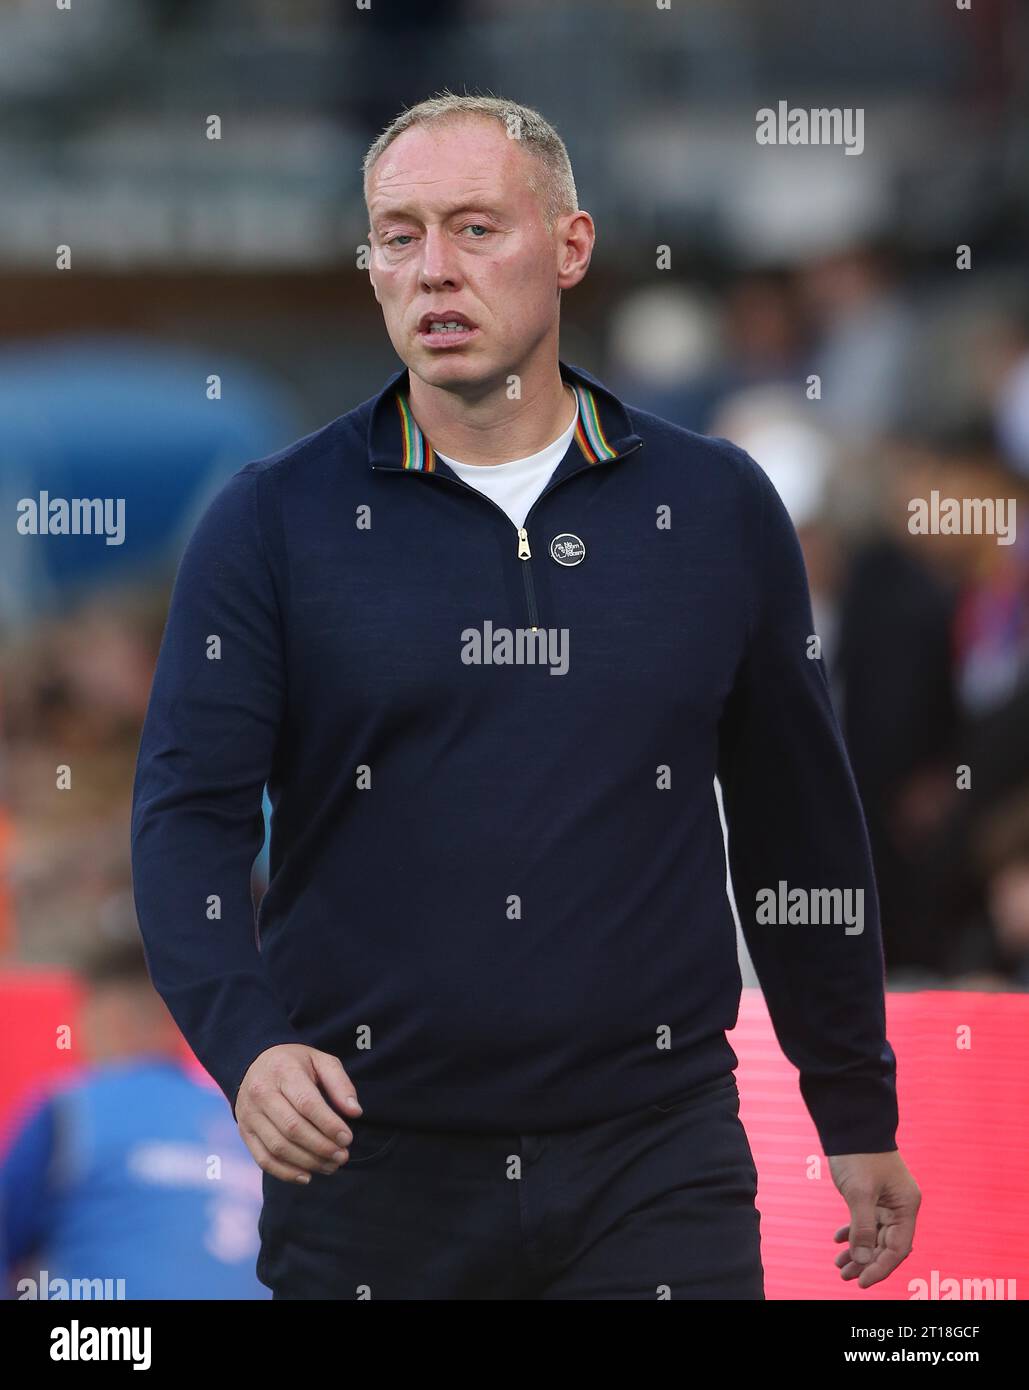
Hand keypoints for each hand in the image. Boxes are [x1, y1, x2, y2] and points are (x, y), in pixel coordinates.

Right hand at [234, 1044, 362, 1183]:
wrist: (255, 1063)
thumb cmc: (295, 1064)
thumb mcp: (320, 1061)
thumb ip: (340, 1084)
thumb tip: (355, 1112)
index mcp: (283, 1070)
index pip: (307, 1103)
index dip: (329, 1124)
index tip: (347, 1138)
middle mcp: (261, 1092)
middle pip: (292, 1128)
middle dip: (321, 1147)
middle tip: (343, 1156)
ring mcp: (249, 1114)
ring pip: (278, 1147)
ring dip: (308, 1162)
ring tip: (331, 1166)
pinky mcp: (244, 1132)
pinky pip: (263, 1159)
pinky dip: (285, 1173)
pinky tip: (307, 1176)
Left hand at [829, 1149, 920, 1287]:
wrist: (850, 1124)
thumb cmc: (858, 1155)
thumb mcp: (859, 1193)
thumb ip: (862, 1228)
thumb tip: (863, 1260)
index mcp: (906, 1206)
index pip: (897, 1248)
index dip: (880, 1268)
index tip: (862, 1282)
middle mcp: (900, 1206)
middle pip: (886, 1245)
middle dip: (866, 1262)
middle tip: (845, 1277)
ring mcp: (887, 1201)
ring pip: (874, 1235)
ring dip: (858, 1251)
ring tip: (839, 1266)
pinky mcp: (872, 1195)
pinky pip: (865, 1221)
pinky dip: (852, 1232)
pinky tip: (837, 1241)